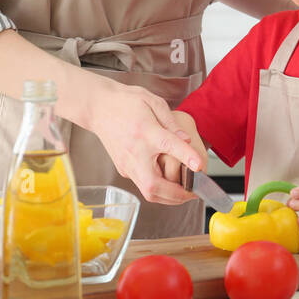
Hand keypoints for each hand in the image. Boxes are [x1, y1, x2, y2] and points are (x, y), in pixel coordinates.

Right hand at [77, 75, 203, 205]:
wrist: (98, 107)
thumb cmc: (126, 102)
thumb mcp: (153, 102)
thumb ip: (171, 123)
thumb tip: (187, 140)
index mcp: (145, 131)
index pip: (168, 146)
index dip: (186, 157)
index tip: (200, 167)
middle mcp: (134, 152)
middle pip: (153, 186)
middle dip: (176, 195)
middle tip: (194, 192)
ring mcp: (126, 164)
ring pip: (148, 192)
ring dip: (168, 197)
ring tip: (185, 192)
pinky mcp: (123, 169)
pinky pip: (142, 186)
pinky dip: (158, 190)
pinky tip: (169, 183)